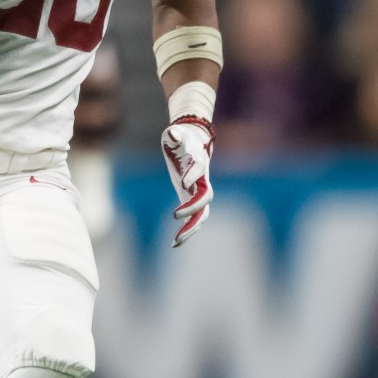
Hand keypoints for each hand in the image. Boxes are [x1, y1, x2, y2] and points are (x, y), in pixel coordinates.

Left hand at [161, 114, 213, 245]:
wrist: (192, 141)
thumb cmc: (181, 137)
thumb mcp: (175, 133)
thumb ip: (175, 135)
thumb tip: (172, 134)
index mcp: (198, 163)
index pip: (199, 172)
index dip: (193, 176)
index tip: (183, 182)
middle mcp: (202, 180)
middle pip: (204, 198)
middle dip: (192, 207)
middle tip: (175, 214)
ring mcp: (197, 191)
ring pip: (201, 214)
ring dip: (191, 227)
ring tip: (176, 241)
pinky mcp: (189, 198)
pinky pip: (192, 219)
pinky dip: (186, 231)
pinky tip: (174, 244)